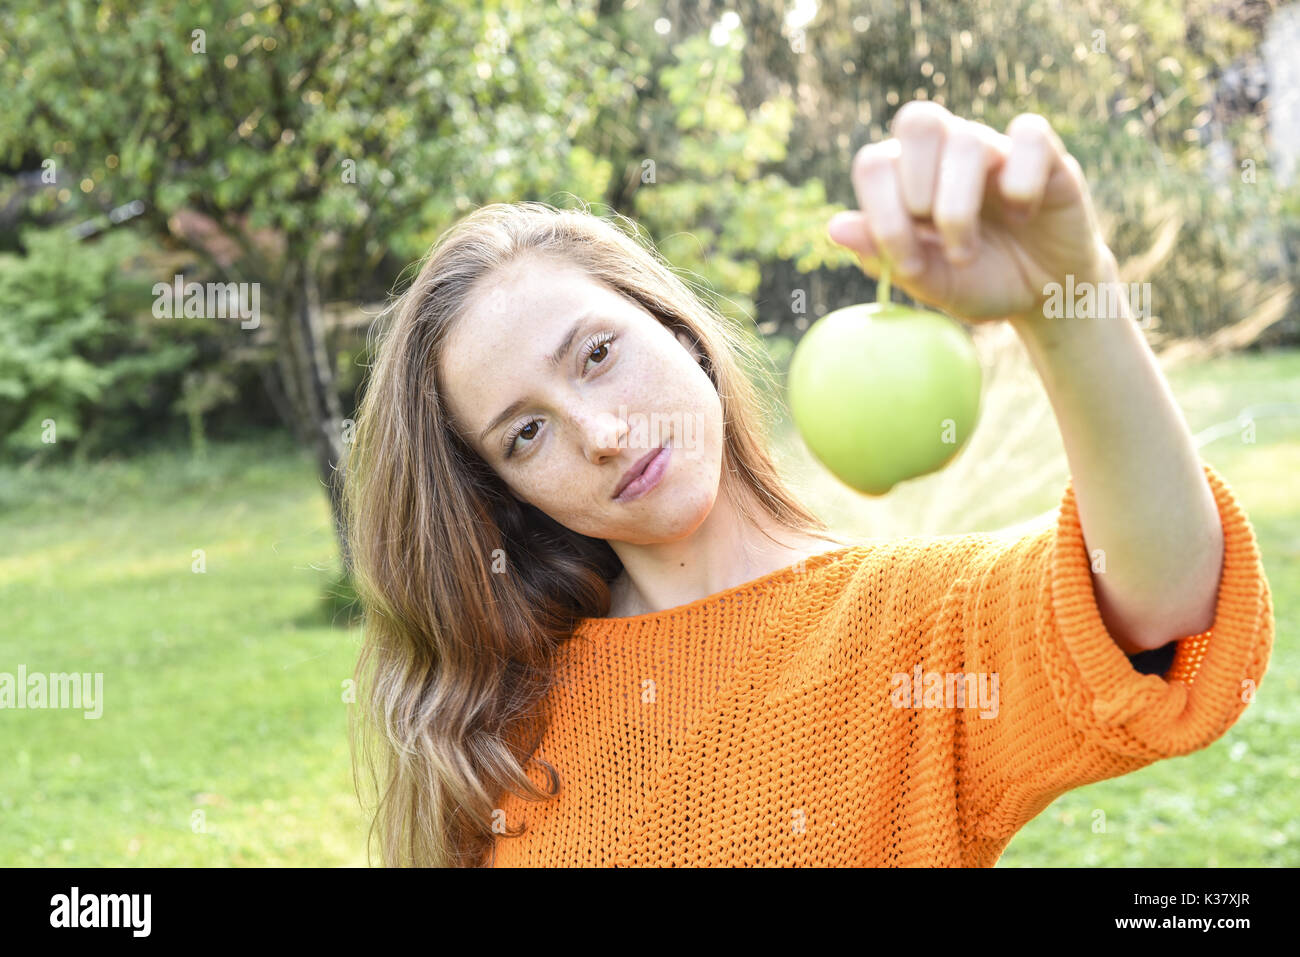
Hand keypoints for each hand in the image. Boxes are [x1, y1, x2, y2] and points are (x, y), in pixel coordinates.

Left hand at [828, 100, 1116, 323]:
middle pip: (916, 120)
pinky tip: (1020, 214)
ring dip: (959, 206)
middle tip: (930, 235)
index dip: (883, 214)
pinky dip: (1021, 179)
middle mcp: (947, 153)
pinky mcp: (1044, 154)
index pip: (875, 164)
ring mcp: (994, 149)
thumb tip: (834, 228)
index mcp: (907, 178)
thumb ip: (885, 256)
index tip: (907, 263)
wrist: (1042, 294)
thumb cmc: (978, 281)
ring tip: (966, 251)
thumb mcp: (929, 283)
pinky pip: (1029, 134)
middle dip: (916, 187)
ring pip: (967, 138)